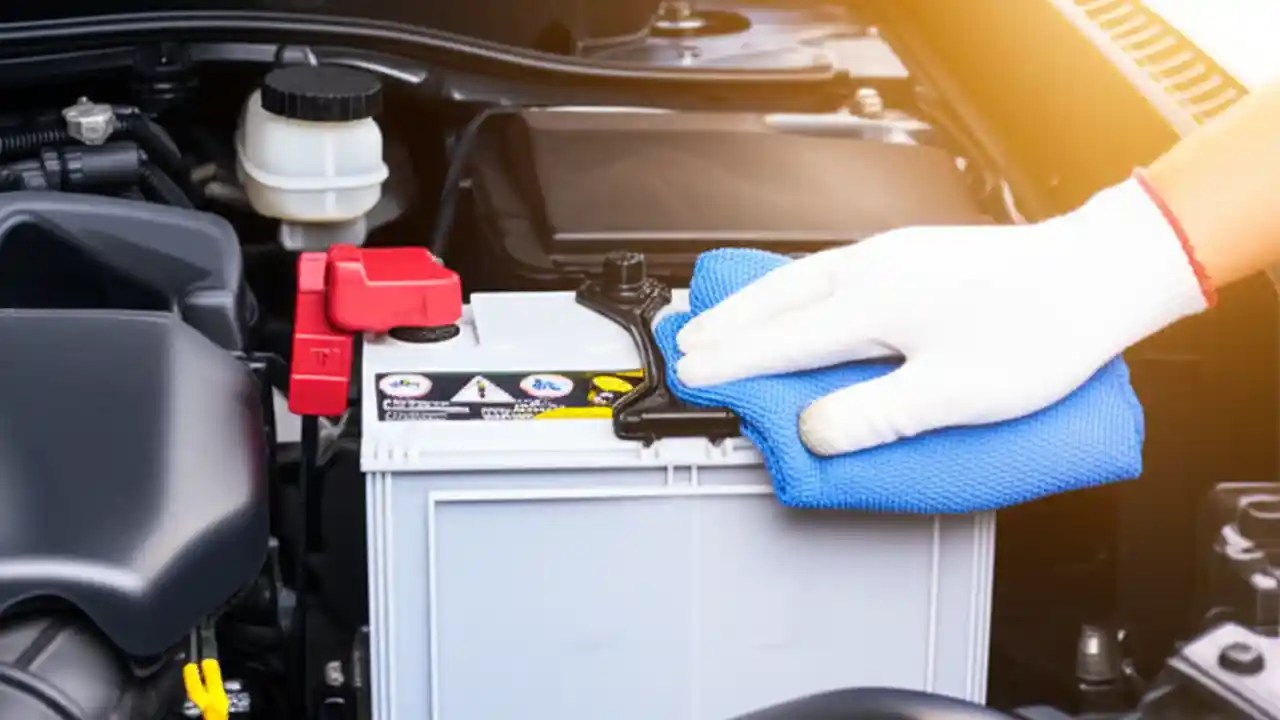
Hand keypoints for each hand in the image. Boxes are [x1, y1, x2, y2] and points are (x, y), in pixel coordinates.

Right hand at [675, 178, 1210, 455]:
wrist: (1097, 273)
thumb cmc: (1038, 330)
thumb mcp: (954, 393)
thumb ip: (875, 415)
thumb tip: (813, 432)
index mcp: (873, 304)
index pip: (780, 341)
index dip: (731, 364)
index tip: (691, 376)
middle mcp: (872, 269)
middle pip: (776, 299)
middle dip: (726, 324)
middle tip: (685, 344)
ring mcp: (891, 255)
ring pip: (798, 279)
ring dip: (752, 302)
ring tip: (721, 321)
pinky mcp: (910, 254)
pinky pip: (826, 271)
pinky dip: (790, 289)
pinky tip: (794, 299)